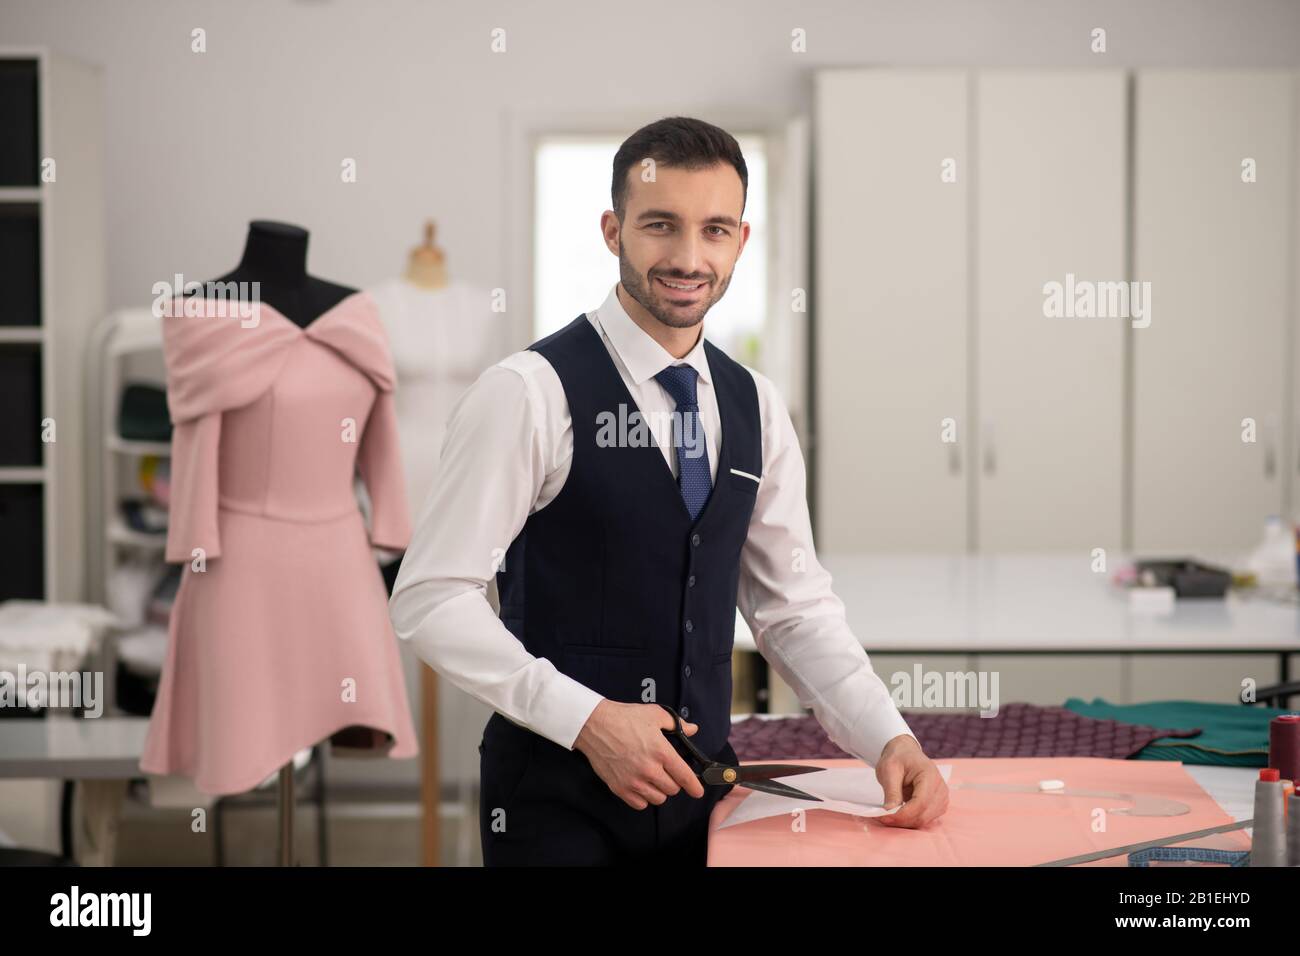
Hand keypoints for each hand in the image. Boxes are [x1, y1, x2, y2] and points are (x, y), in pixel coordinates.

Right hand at [574, 701, 706, 808]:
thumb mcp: (654, 714)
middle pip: (672, 789)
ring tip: (653, 778)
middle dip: (674, 782)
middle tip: (667, 772)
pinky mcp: (620, 788)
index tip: (697, 791)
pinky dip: (643, 798)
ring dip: (659, 791)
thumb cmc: (624, 718)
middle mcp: (649, 770)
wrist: (595, 725)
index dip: (694, 786)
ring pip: (658, 799)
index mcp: (661, 752)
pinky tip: (641, 786)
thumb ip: (676, 724)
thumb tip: (692, 729)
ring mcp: (634, 781)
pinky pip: (639, 804)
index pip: (685, 777)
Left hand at [874, 734, 948, 827]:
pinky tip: (898, 815)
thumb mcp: (889, 769)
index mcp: (930, 775)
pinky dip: (910, 821)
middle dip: (902, 820)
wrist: (905, 754)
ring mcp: (941, 798)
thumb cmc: (898, 758)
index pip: (920, 802)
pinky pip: (925, 819)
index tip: (885, 817)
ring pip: (924, 820)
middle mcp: (940, 788)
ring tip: (889, 816)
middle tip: (882, 818)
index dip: (903, 814)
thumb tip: (890, 812)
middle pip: (923, 814)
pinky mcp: (938, 805)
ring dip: (906, 822)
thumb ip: (891, 791)